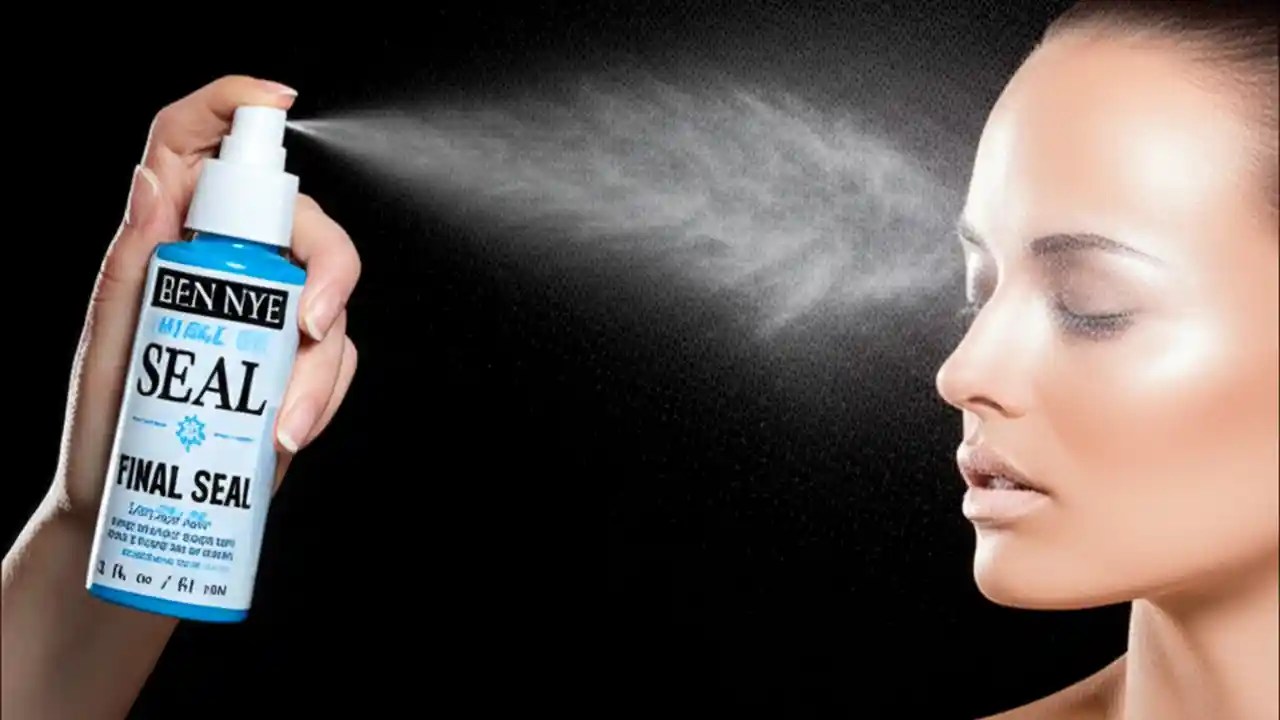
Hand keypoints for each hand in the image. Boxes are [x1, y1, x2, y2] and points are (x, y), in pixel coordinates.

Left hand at [55, 75, 359, 521]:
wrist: (134, 504)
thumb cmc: (110, 423)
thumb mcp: (109, 338)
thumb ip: (132, 258)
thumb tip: (150, 177)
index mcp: (172, 241)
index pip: (199, 146)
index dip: (235, 105)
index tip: (277, 101)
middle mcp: (232, 268)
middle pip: (307, 224)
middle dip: (330, 269)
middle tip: (312, 324)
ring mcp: (271, 316)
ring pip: (335, 301)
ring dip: (319, 367)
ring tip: (282, 428)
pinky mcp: (298, 365)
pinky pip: (339, 359)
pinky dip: (325, 396)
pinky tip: (291, 434)